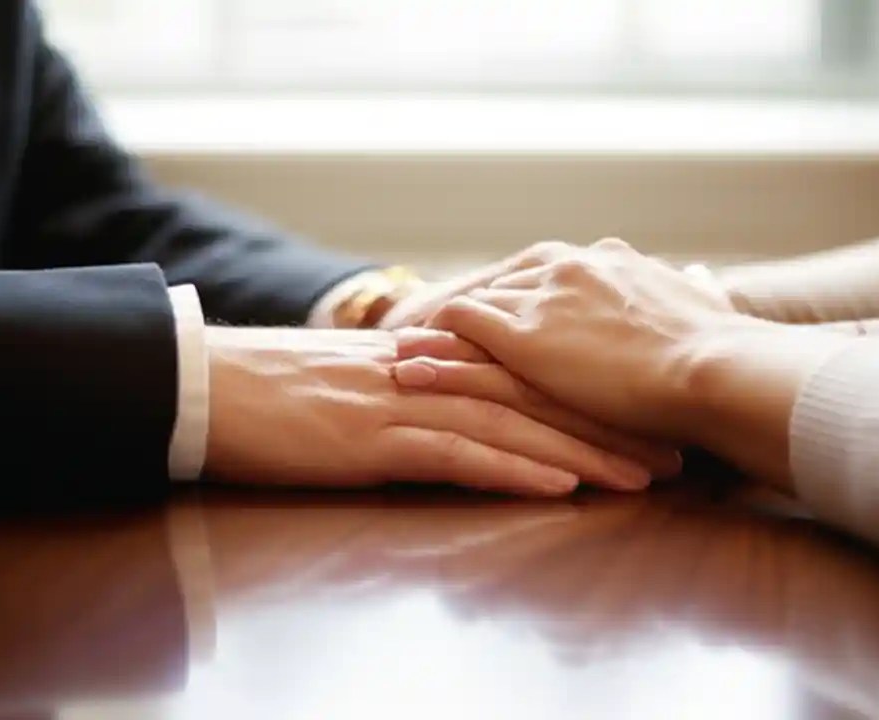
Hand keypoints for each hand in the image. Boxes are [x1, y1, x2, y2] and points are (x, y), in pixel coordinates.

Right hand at [203, 326, 679, 495]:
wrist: (208, 385)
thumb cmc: (279, 389)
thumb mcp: (360, 379)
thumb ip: (417, 383)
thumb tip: (464, 405)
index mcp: (429, 357)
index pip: (524, 373)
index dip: (588, 395)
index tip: (642, 415)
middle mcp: (428, 372)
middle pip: (535, 397)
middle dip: (607, 425)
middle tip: (670, 450)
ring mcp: (404, 403)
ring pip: (512, 425)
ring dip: (581, 452)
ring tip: (641, 475)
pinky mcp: (375, 440)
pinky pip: (456, 455)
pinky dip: (512, 471)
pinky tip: (560, 486)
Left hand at [398, 239, 752, 440]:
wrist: (716, 368)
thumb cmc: (721, 352)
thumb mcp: (704, 307)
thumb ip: (688, 291)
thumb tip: (699, 281)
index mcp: (608, 259)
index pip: (541, 269)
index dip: (510, 295)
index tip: (489, 313)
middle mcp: (569, 264)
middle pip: (498, 278)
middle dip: (464, 303)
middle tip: (427, 326)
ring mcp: (542, 296)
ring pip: (471, 299)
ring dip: (435, 323)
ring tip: (400, 344)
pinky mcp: (523, 334)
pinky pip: (459, 326)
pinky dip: (431, 340)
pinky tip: (407, 359)